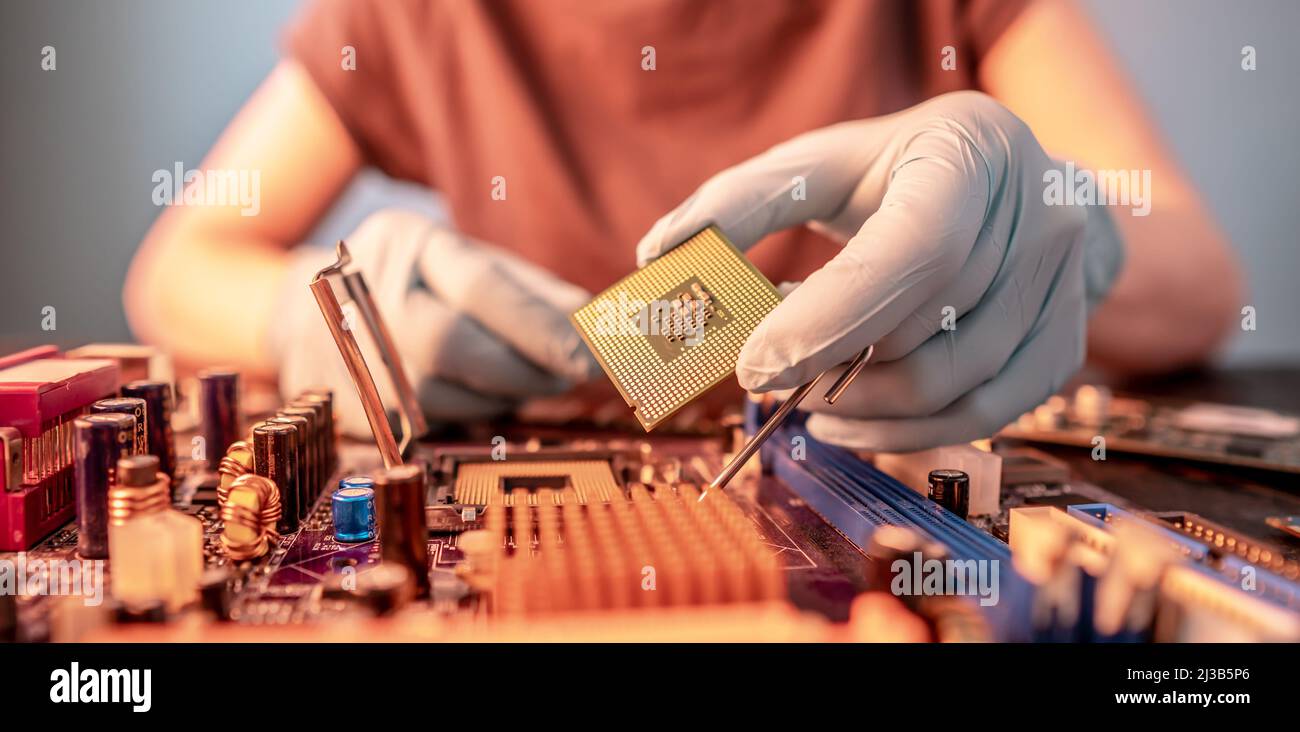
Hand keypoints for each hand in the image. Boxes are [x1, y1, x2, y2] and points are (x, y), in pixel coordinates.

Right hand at [273, 209, 598, 435]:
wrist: (306, 315)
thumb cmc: (415, 281)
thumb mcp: (465, 262)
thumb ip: (532, 291)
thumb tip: (599, 324)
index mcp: (407, 246)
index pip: (480, 289)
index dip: (540, 326)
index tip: (594, 353)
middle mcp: (371, 299)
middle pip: (455, 345)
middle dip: (528, 367)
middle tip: (577, 372)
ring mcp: (355, 357)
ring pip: (448, 393)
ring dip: (508, 393)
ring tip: (534, 376)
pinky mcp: (356, 407)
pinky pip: (435, 421)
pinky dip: (477, 411)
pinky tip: (491, 392)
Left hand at [637, 91, 1122, 451]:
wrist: (1006, 186)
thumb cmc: (896, 174)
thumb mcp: (820, 166)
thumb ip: (740, 201)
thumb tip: (657, 253)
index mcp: (970, 153)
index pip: (914, 250)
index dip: (833, 317)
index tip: (755, 365)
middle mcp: (1037, 216)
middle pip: (925, 329)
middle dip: (830, 365)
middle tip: (765, 372)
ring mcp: (1062, 285)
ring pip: (952, 385)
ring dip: (860, 406)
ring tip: (802, 394)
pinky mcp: (1063, 342)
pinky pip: (986, 416)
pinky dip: (906, 432)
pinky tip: (851, 420)